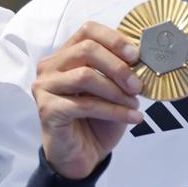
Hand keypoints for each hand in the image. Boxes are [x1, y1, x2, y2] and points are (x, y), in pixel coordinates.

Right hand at [34, 22, 143, 179]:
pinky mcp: (47, 109)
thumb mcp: (112, 90)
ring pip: (85, 76)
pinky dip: (114, 111)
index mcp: (66, 55)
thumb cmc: (96, 120)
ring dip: (116, 91)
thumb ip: (120, 71)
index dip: (115, 39)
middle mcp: (50, 66)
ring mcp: (45, 87)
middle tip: (138, 85)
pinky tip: (132, 117)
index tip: (137, 55)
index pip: (88, 31)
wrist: (81, 155)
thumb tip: (142, 58)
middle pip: (87, 49)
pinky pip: (85, 104)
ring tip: (134, 104)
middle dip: (118, 67)